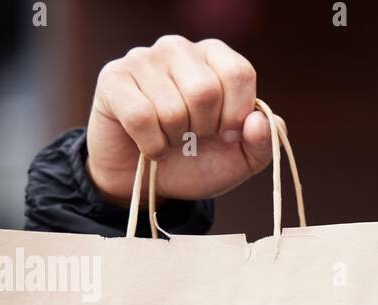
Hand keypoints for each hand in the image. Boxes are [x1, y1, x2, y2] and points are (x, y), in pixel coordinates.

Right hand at [86, 35, 272, 204]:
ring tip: (170, 139)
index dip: (236, 115)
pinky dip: (151, 145)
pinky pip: (141, 117)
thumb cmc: (196, 161)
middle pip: (205, 90)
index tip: (227, 135)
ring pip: (172, 108)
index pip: (239, 72)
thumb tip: (258, 122)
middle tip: (193, 137)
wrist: (148, 182)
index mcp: (214, 57)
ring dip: (174, 139)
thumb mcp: (241, 158)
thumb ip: (264, 142)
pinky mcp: (113, 79)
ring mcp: (143, 59)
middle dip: (203, 129)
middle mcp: (179, 49)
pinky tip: (149, 145)